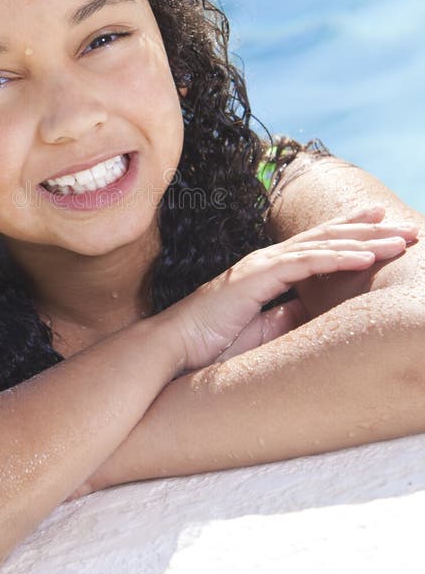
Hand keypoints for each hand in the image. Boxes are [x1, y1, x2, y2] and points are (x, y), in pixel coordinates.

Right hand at [172, 206, 417, 371]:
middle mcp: (267, 260)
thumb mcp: (260, 329)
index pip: (318, 244)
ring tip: (399, 240)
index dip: (352, 232)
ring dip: (365, 240)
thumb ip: (285, 315)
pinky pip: (305, 264)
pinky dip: (338, 258)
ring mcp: (261, 265)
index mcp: (268, 269)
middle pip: (328, 237)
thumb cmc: (210, 342)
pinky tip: (366, 256)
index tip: (383, 226)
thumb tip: (310, 309)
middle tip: (407, 227)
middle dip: (370, 230)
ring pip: (323, 245)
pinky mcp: (255, 278)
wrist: (172, 347)